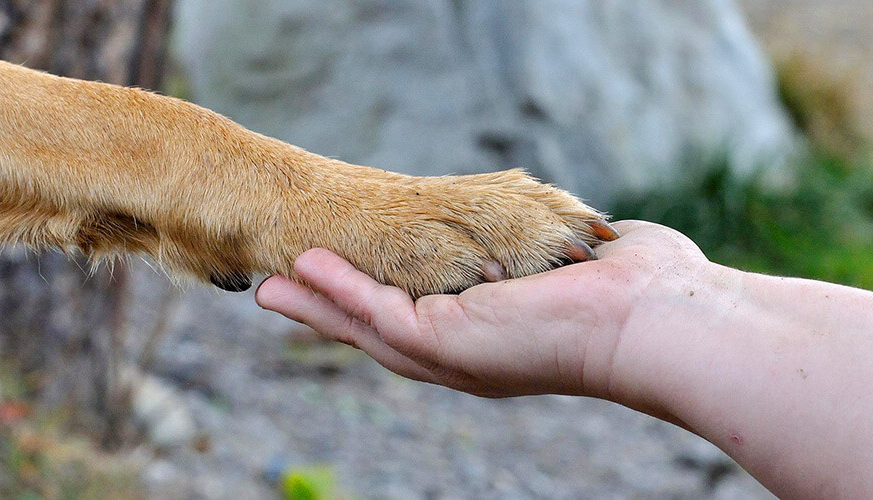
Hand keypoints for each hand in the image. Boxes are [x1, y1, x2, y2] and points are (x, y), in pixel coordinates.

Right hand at [255, 220, 710, 399]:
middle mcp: (465, 356)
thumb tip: (585, 236)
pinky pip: (377, 312)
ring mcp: (452, 354)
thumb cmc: (635, 290)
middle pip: (379, 333)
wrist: (656, 318)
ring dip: (317, 305)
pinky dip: (338, 291)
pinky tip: (304, 270)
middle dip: (328, 312)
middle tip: (278, 294)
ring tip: (272, 286)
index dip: (374, 301)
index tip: (338, 280)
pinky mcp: (446, 342)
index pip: (419, 319)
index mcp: (490, 339)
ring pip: (365, 328)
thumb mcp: (575, 263)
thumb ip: (556, 251)